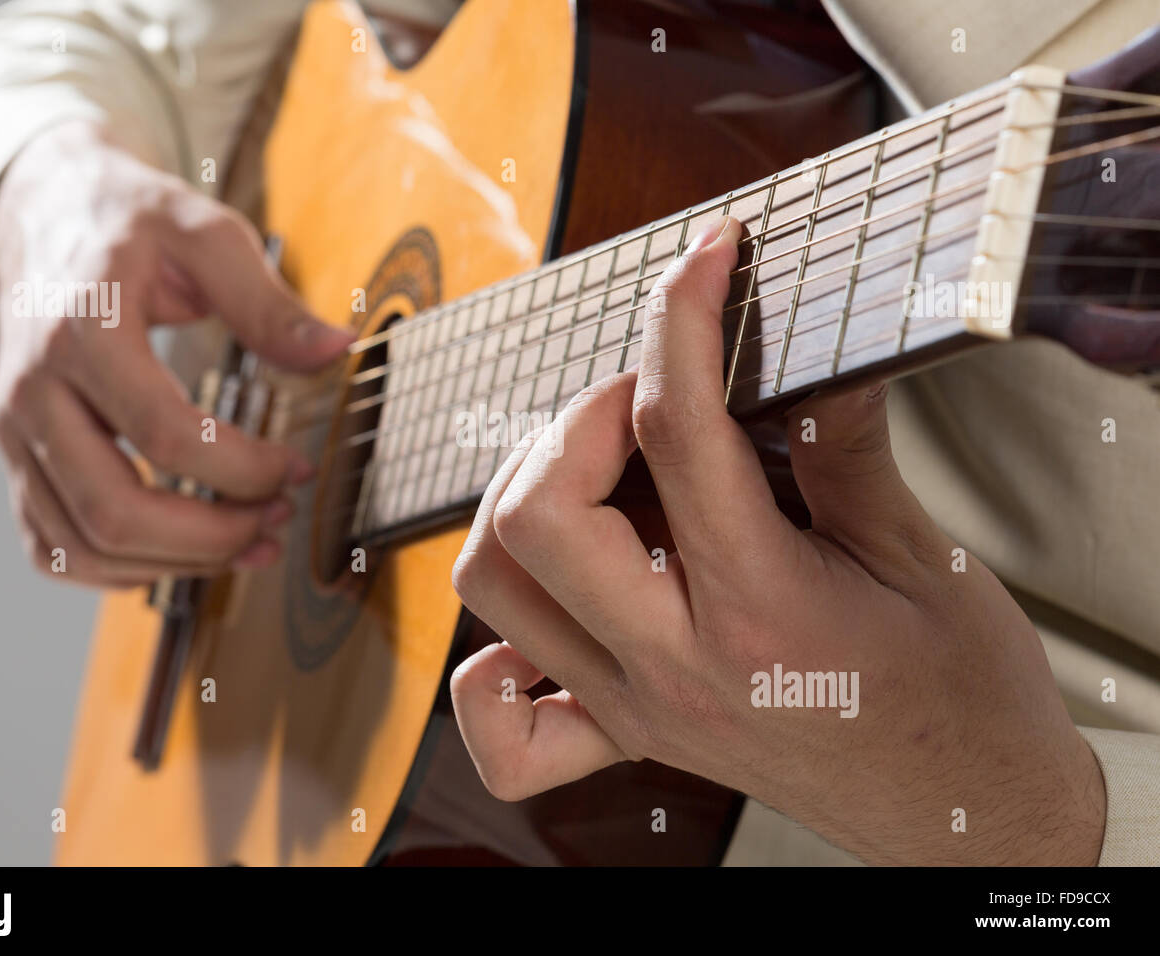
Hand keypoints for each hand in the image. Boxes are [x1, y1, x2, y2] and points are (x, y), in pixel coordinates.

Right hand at [0, 121, 351, 586]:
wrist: (43, 214)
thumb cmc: (128, 223)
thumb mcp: (203, 233)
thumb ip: (267, 300)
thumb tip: (336, 350)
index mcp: (82, 332)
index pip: (164, 434)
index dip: (242, 470)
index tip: (296, 470)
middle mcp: (34, 393)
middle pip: (113, 510)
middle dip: (211, 536)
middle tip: (274, 523)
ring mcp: (16, 434)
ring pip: (81, 545)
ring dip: (174, 566)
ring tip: (245, 545)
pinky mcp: (17, 460)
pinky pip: (52, 548)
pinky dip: (118, 572)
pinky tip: (181, 554)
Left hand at [449, 219, 1106, 864]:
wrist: (967, 814)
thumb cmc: (959, 697)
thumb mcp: (925, 557)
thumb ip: (845, 449)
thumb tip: (805, 355)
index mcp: (758, 608)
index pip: (675, 431)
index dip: (681, 319)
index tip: (705, 258)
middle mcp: (672, 665)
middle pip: (534, 517)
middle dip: (576, 421)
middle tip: (642, 398)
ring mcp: (635, 708)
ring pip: (492, 589)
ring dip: (520, 501)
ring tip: (599, 474)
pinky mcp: (626, 738)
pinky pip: (504, 727)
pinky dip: (494, 662)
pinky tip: (551, 610)